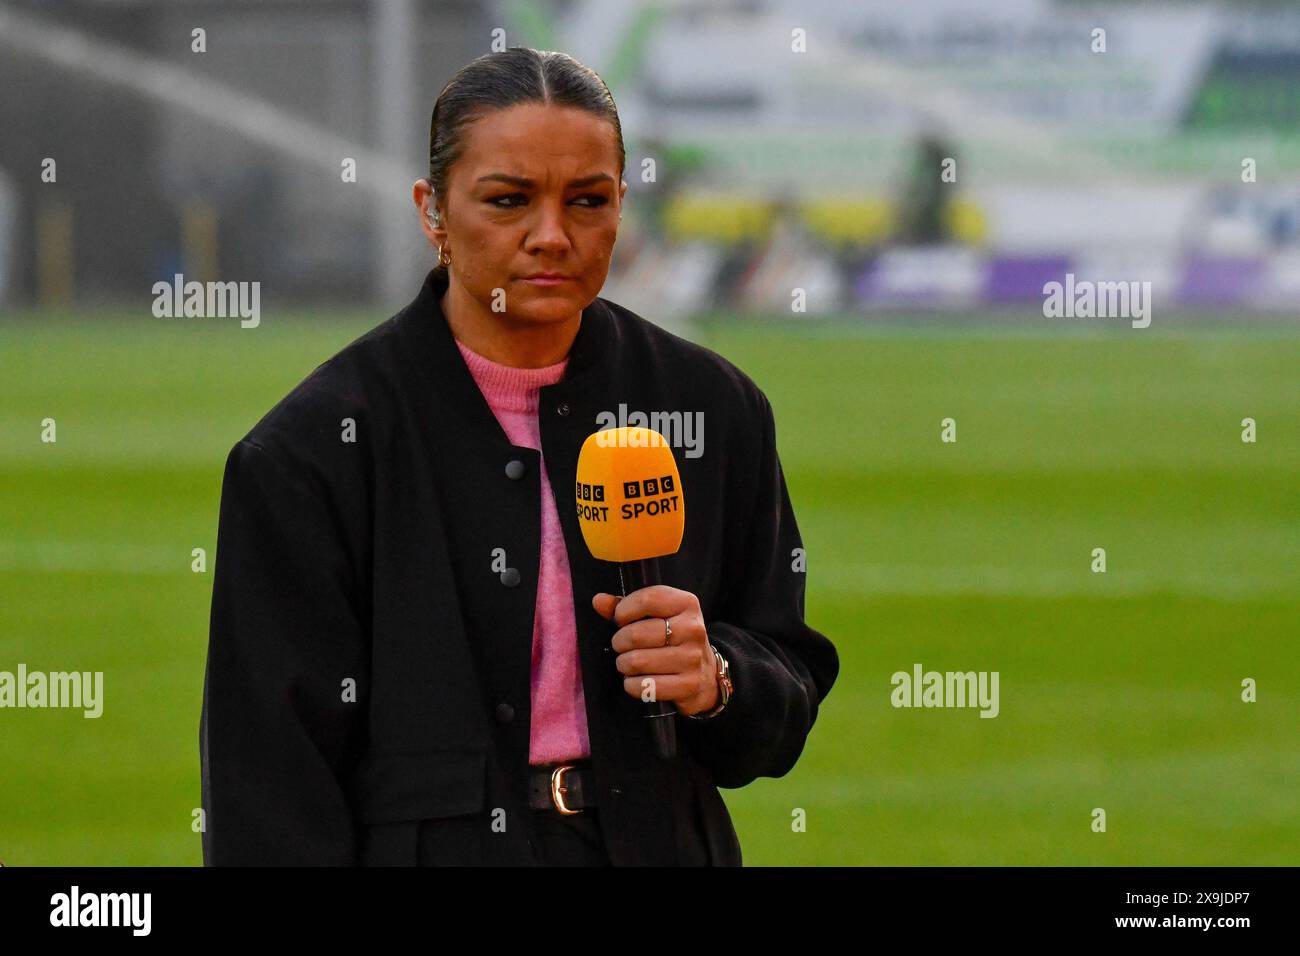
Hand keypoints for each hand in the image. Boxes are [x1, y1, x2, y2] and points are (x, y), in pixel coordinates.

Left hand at [592, 585, 718, 716]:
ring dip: (624, 665)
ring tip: (629, 663)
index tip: (620, 619)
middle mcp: (693, 629)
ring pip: (637, 661)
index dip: (623, 611)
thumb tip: (598, 600)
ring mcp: (692, 658)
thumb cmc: (672, 639)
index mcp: (686, 604)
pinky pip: (644, 686)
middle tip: (622, 647)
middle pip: (635, 634)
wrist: (706, 674)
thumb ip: (625, 606)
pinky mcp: (688, 685)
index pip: (647, 600)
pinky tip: (637, 680)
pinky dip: (632, 685)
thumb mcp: (656, 616)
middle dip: (619, 643)